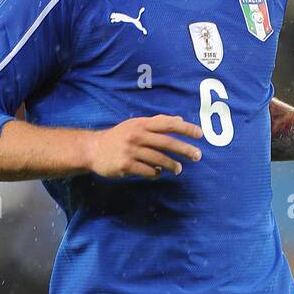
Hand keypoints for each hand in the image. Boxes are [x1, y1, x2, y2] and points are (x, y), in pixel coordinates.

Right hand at [88, 115, 202, 178]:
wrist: (93, 149)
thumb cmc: (119, 136)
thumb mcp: (136, 125)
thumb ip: (157, 122)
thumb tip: (180, 120)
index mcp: (141, 124)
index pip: (168, 124)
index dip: (185, 128)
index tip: (200, 134)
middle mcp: (137, 135)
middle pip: (166, 142)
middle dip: (184, 149)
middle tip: (197, 156)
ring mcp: (130, 151)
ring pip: (158, 159)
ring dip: (172, 165)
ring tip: (179, 169)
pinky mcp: (125, 165)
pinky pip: (147, 171)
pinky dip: (155, 173)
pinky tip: (158, 174)